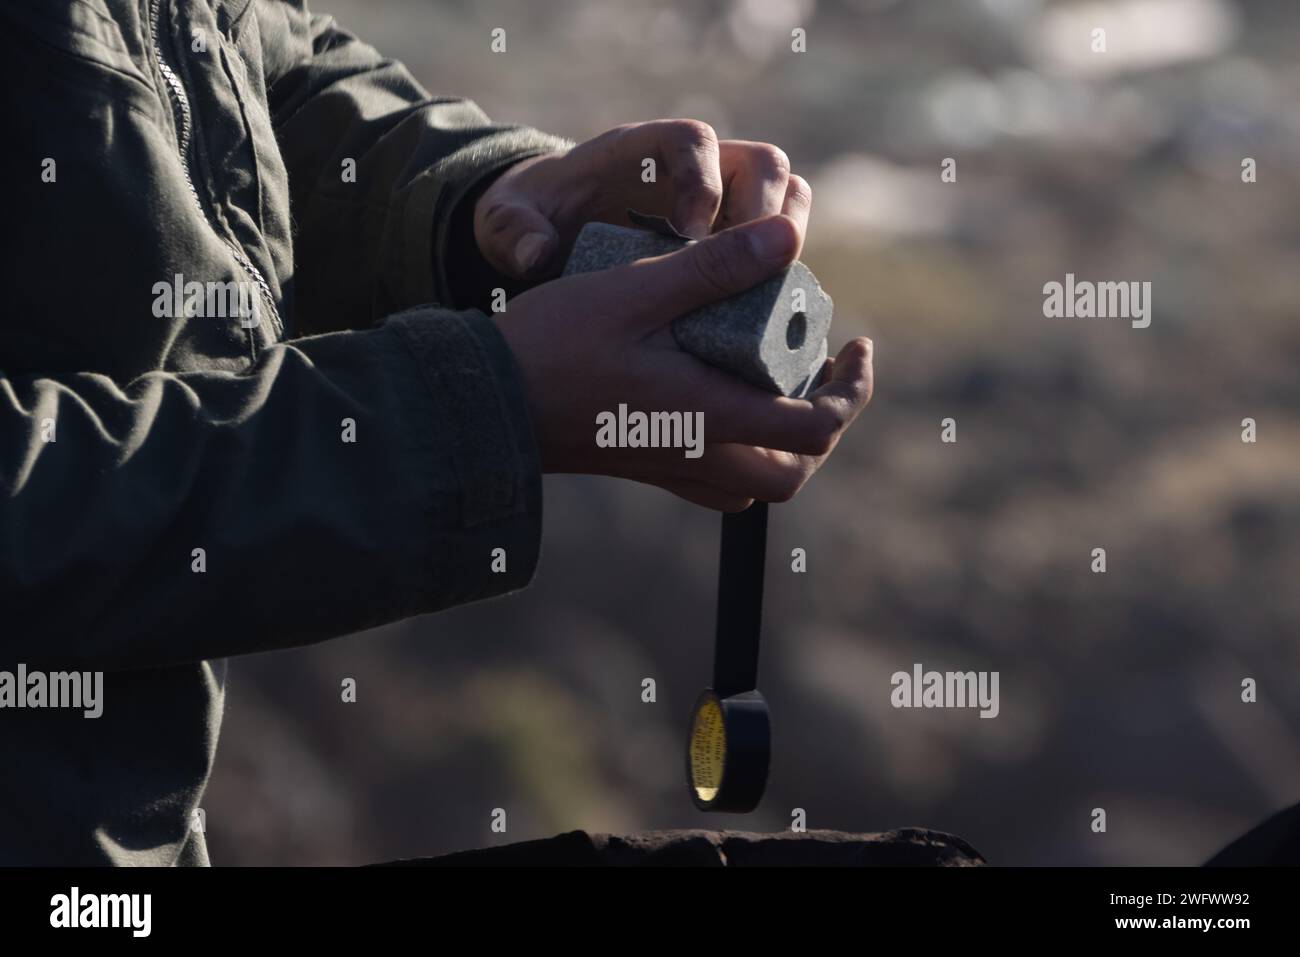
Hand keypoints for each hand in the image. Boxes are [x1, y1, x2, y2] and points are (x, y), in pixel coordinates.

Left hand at [474, 119, 811, 279]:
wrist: (548, 230)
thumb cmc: (533, 217)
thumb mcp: (507, 222)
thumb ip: (512, 231)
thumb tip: (535, 254)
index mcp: (642, 150)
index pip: (694, 140)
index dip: (703, 180)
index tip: (691, 233)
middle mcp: (695, 167)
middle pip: (762, 163)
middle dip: (765, 212)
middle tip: (748, 268)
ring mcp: (722, 202)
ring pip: (787, 198)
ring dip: (787, 239)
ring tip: (768, 291)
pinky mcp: (733, 240)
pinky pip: (780, 245)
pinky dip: (779, 274)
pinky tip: (762, 315)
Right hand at [492, 214, 873, 510]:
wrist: (484, 405)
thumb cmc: (553, 346)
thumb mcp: (636, 291)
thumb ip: (715, 267)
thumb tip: (790, 235)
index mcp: (709, 415)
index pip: (815, 428)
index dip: (851, 390)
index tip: (856, 345)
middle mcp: (698, 454)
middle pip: (793, 470)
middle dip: (824, 423)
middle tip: (825, 369)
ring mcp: (671, 468)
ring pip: (757, 482)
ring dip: (784, 440)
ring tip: (781, 383)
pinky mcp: (645, 467)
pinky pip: (716, 482)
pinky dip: (741, 452)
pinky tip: (725, 402)